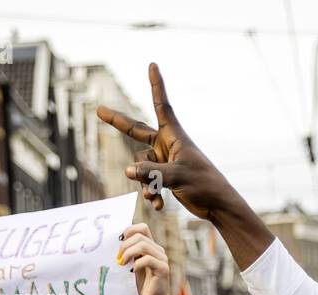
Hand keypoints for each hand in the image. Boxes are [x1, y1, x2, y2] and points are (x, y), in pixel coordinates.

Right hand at [97, 64, 239, 219]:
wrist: (218, 205)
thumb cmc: (204, 185)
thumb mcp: (176, 176)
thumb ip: (150, 172)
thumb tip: (127, 171)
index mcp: (174, 136)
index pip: (161, 105)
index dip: (156, 85)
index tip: (153, 65)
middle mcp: (167, 145)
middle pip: (137, 131)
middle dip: (118, 123)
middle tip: (99, 110)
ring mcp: (165, 161)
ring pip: (140, 166)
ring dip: (145, 182)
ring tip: (154, 195)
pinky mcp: (165, 178)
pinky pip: (148, 181)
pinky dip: (150, 192)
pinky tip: (158, 205)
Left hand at [117, 223, 170, 294]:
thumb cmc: (144, 285)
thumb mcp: (135, 264)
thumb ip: (132, 252)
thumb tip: (119, 241)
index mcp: (153, 247)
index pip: (142, 227)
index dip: (129, 230)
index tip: (119, 242)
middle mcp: (159, 250)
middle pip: (140, 235)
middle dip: (124, 245)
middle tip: (118, 258)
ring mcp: (163, 259)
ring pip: (143, 245)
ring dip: (128, 253)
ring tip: (122, 263)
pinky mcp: (163, 269)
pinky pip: (147, 259)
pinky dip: (136, 264)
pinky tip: (132, 271)